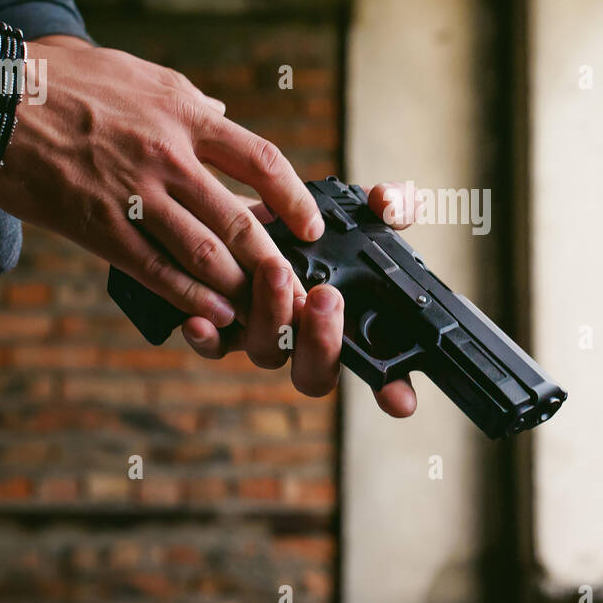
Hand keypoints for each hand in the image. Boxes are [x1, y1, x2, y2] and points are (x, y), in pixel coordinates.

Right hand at [0, 42, 323, 331]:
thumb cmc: (56, 78)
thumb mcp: (134, 71)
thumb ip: (182, 97)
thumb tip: (218, 111)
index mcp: (182, 112)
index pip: (259, 159)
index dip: (293, 197)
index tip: (309, 223)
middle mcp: (168, 154)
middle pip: (239, 218)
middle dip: (273, 258)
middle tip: (292, 282)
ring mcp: (133, 193)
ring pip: (204, 251)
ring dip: (237, 285)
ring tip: (258, 307)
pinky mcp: (98, 225)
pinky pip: (155, 269)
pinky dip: (190, 297)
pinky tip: (213, 314)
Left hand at [179, 183, 420, 418]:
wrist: (252, 213)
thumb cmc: (317, 220)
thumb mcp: (358, 206)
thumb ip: (387, 204)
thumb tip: (389, 203)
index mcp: (350, 326)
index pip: (382, 372)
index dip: (393, 390)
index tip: (401, 400)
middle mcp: (308, 343)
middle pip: (316, 374)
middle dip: (322, 340)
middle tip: (326, 297)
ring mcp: (266, 338)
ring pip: (267, 353)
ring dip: (272, 316)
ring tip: (276, 270)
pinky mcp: (222, 326)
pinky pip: (214, 346)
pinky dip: (208, 337)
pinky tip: (201, 316)